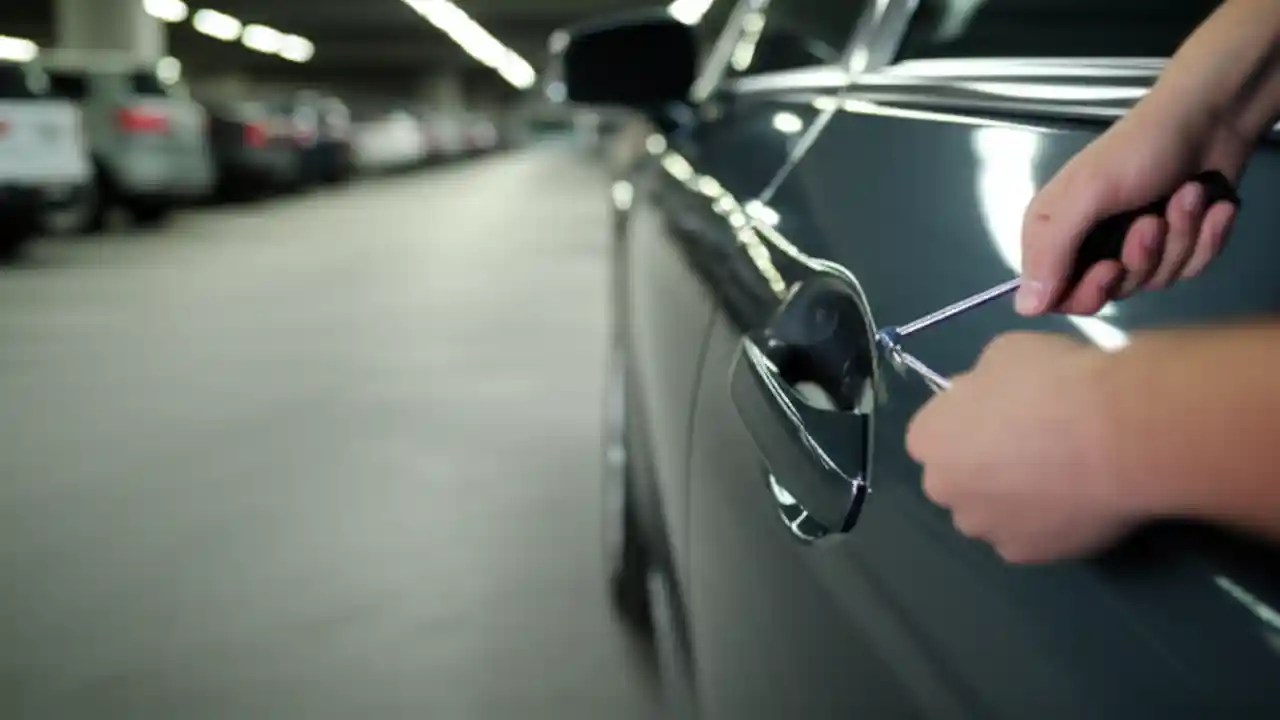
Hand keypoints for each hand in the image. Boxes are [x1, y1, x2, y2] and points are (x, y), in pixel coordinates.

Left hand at [906, 333, 1140, 563]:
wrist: (1116, 434)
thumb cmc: (1053, 382)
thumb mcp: (1004, 354)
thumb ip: (981, 385)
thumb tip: (983, 399)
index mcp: (929, 438)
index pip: (934, 434)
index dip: (967, 423)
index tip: (1001, 415)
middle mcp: (944, 489)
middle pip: (957, 478)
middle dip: (982, 467)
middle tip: (1030, 446)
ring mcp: (984, 526)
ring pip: (989, 514)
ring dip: (1010, 500)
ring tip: (1058, 476)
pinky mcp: (1024, 554)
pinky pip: (1026, 537)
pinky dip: (1044, 524)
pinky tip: (1074, 501)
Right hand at [1017, 94, 1248, 316]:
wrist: (1211, 119)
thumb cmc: (1138, 151)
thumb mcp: (1086, 195)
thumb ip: (1052, 251)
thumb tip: (1024, 309)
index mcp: (1057, 234)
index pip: (1058, 297)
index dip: (1086, 293)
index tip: (1110, 268)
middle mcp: (1091, 245)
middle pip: (1112, 293)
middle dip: (1141, 259)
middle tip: (1151, 221)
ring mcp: (1136, 247)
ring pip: (1156, 281)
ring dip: (1179, 238)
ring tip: (1188, 195)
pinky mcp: (1177, 244)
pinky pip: (1190, 268)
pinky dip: (1207, 238)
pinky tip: (1213, 207)